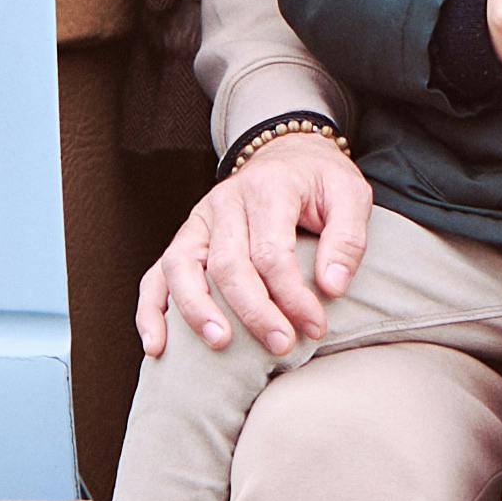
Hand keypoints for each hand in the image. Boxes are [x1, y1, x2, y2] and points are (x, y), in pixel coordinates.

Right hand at [143, 126, 368, 356]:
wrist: (287, 154)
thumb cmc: (320, 182)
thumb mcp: (351, 195)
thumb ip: (347, 239)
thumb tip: (331, 288)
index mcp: (267, 189)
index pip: (272, 251)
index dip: (293, 295)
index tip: (316, 326)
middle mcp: (224, 203)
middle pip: (227, 264)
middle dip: (254, 311)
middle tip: (281, 345)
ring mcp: (198, 221)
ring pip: (181, 267)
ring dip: (197, 311)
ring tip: (221, 344)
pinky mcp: (185, 239)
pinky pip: (156, 275)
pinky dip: (151, 311)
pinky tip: (157, 346)